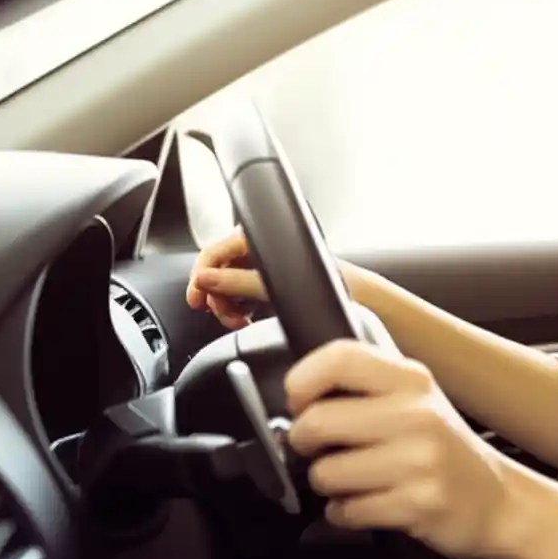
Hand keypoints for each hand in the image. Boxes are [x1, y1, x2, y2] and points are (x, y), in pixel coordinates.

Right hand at [187, 227, 367, 329]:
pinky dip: (239, 308)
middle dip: (215, 296)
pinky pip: (243, 295)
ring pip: (228, 285)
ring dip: (226, 305)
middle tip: (221, 315)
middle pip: (218, 271)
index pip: (214, 253)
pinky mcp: (272, 284)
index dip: (201, 276)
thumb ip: (239, 282)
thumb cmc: (330, 283)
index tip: (197, 300)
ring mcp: (266, 267)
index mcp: (260, 238)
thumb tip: (206, 281)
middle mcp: (261, 249)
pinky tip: (246, 319)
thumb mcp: (276, 285)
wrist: (360, 298)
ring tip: (239, 321)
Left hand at [284, 340, 516, 558]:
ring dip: (328, 485)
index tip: (298, 401)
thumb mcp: (415, 400)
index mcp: (411, 378)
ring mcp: (420, 460)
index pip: (339, 357)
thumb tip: (295, 398)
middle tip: (320, 449)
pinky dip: (345, 513)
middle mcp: (417, 413)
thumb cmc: (443, 449)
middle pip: (317, 421)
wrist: (497, 500)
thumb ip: (365, 388)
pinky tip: (368, 504)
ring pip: (326, 473)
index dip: (302, 379)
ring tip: (355, 481)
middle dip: (304, 443)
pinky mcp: (419, 503)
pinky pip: (346, 511)